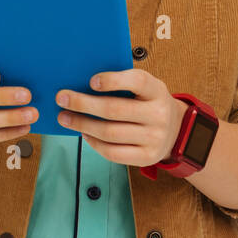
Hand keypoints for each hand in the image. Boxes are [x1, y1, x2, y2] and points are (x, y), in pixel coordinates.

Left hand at [54, 69, 186, 167]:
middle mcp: (158, 114)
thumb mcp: (145, 87)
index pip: (137, 81)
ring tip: (65, 118)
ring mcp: (154, 138)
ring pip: (110, 133)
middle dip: (83, 104)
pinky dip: (94, 143)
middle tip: (61, 99)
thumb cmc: (149, 102)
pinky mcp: (147, 157)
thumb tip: (82, 83)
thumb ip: (123, 83)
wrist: (175, 130)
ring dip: (82, 124)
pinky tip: (83, 133)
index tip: (91, 81)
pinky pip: (113, 152)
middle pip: (114, 109)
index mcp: (157, 90)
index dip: (113, 81)